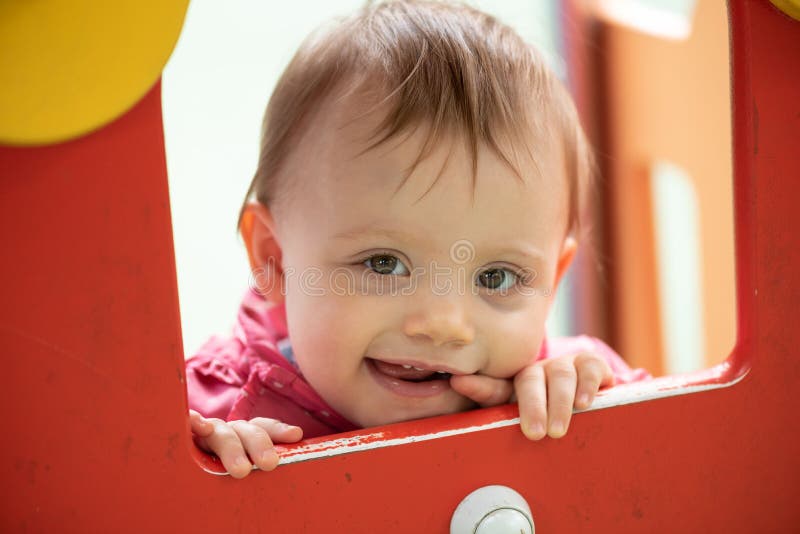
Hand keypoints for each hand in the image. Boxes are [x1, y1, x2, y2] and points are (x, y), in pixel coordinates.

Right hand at [189, 410, 302, 478]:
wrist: (185, 477)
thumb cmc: (223, 472)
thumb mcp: (247, 467)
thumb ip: (264, 463)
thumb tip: (294, 454)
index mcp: (245, 435)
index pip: (264, 427)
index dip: (279, 430)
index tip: (295, 435)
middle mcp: (228, 431)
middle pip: (246, 431)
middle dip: (259, 445)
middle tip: (269, 464)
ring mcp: (206, 433)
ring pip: (221, 433)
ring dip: (232, 448)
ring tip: (241, 470)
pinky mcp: (184, 438)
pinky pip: (187, 426)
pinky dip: (194, 421)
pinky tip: (202, 426)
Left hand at [450, 352, 613, 439]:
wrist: (587, 402)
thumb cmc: (548, 419)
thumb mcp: (522, 427)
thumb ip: (501, 432)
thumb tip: (471, 456)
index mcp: (514, 388)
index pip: (495, 388)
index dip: (478, 386)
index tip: (459, 383)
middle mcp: (536, 374)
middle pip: (529, 380)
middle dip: (531, 405)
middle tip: (534, 434)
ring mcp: (562, 367)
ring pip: (559, 374)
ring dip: (559, 402)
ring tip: (558, 430)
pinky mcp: (589, 365)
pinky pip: (588, 367)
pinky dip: (587, 384)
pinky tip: (585, 403)